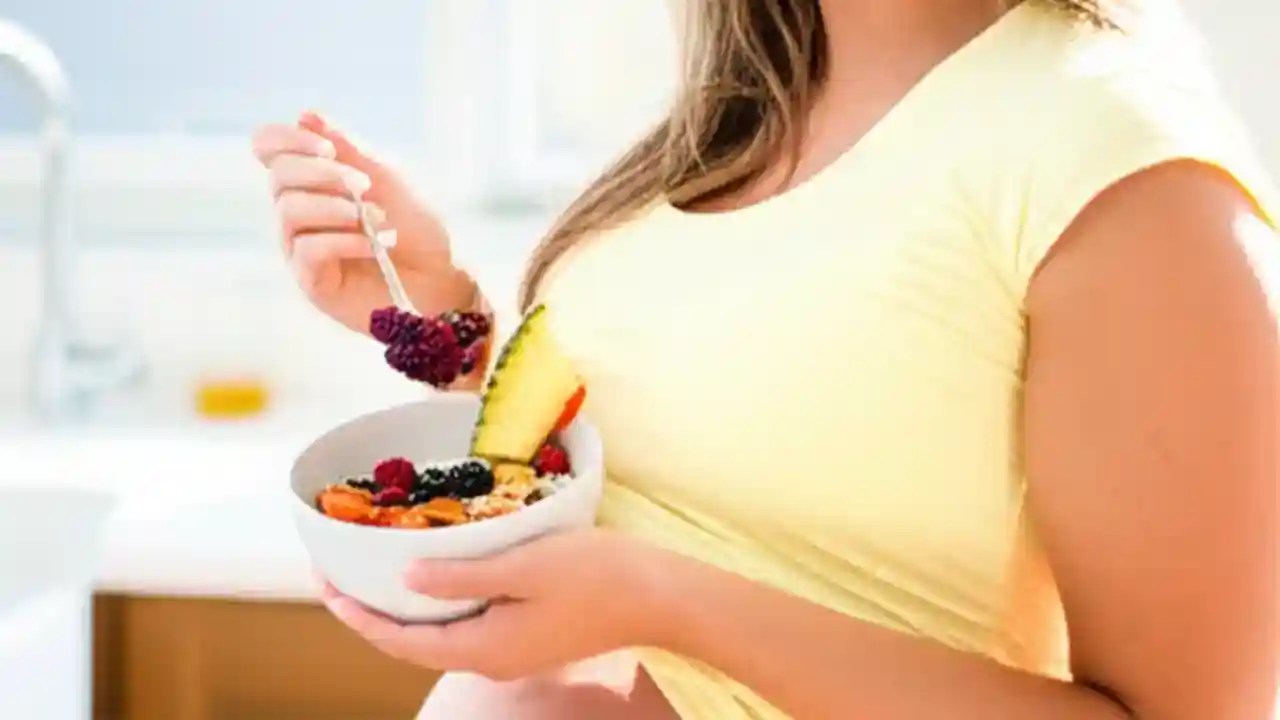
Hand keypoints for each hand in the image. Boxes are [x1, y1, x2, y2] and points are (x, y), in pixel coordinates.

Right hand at [252, 111, 475, 333]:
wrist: (442, 275)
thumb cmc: (416, 226)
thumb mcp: (385, 177)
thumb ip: (347, 149)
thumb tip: (306, 116)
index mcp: (311, 182)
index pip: (269, 149)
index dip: (286, 139)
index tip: (326, 146)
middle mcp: (299, 213)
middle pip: (279, 178)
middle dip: (323, 173)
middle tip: (364, 185)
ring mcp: (301, 248)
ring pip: (290, 212)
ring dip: (335, 208)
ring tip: (376, 218)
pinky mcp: (313, 282)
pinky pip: (307, 250)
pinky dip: (343, 241)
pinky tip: (373, 244)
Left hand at [320, 529, 668, 679]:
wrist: (659, 597)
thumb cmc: (596, 574)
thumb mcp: (523, 565)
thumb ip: (461, 576)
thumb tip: (404, 578)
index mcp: (483, 647)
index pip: (401, 641)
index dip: (357, 616)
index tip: (324, 584)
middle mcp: (492, 660)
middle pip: (414, 646)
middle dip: (372, 615)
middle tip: (338, 577)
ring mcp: (513, 653)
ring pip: (440, 639)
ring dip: (403, 613)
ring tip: (374, 577)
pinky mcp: (530, 639)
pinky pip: (466, 630)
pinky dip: (438, 609)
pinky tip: (435, 580)